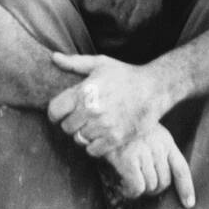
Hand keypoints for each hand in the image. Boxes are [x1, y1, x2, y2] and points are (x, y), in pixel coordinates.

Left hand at [47, 52, 168, 155]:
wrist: (154, 89)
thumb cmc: (125, 75)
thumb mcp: (100, 63)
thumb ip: (75, 62)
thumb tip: (54, 57)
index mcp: (84, 91)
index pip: (54, 111)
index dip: (56, 112)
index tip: (62, 112)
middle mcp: (91, 110)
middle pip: (66, 127)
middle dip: (72, 122)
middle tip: (82, 117)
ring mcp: (103, 126)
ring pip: (79, 139)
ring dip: (84, 134)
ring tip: (94, 125)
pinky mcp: (115, 139)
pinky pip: (93, 150)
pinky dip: (95, 145)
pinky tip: (102, 135)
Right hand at [102, 127, 195, 208]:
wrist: (105, 116)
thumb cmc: (124, 127)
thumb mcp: (148, 133)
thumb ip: (157, 150)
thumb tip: (160, 179)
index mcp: (165, 140)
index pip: (181, 169)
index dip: (186, 189)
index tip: (188, 203)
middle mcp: (157, 147)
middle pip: (164, 182)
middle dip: (154, 190)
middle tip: (141, 187)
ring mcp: (143, 153)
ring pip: (151, 186)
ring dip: (141, 191)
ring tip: (129, 185)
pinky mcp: (128, 159)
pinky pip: (137, 187)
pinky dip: (131, 192)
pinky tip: (123, 187)